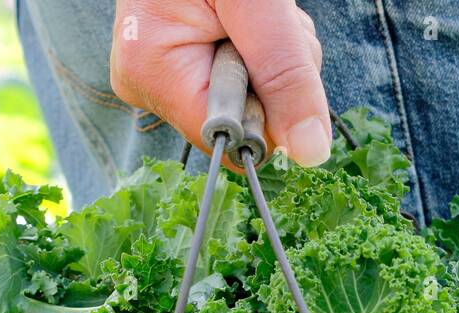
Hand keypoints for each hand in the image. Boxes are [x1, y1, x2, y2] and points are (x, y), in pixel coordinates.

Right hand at [110, 0, 330, 165]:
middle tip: (268, 21)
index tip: (278, 56)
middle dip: (274, 76)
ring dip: (274, 59)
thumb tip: (310, 152)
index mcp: (150, 73)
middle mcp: (147, 84)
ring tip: (257, 11)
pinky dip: (263, 50)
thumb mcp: (255, 2)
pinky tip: (251, 17)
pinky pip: (241, 79)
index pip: (227, 138)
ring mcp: (162, 75)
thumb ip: (284, 72)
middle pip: (240, 120)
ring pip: (249, 100)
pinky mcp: (181, 64)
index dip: (270, 110)